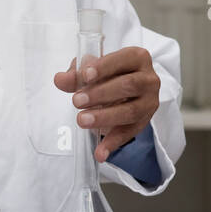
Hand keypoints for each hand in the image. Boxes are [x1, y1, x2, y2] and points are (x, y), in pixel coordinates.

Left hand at [54, 46, 159, 162]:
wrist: (128, 90)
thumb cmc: (110, 74)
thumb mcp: (93, 69)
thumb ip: (76, 74)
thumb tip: (60, 79)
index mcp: (137, 58)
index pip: (123, 60)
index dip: (104, 67)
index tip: (86, 75)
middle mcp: (149, 79)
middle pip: (128, 85)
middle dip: (101, 94)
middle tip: (77, 101)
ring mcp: (150, 101)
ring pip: (131, 111)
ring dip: (105, 117)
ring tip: (82, 120)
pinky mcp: (145, 121)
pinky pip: (129, 133)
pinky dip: (113, 143)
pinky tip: (99, 153)